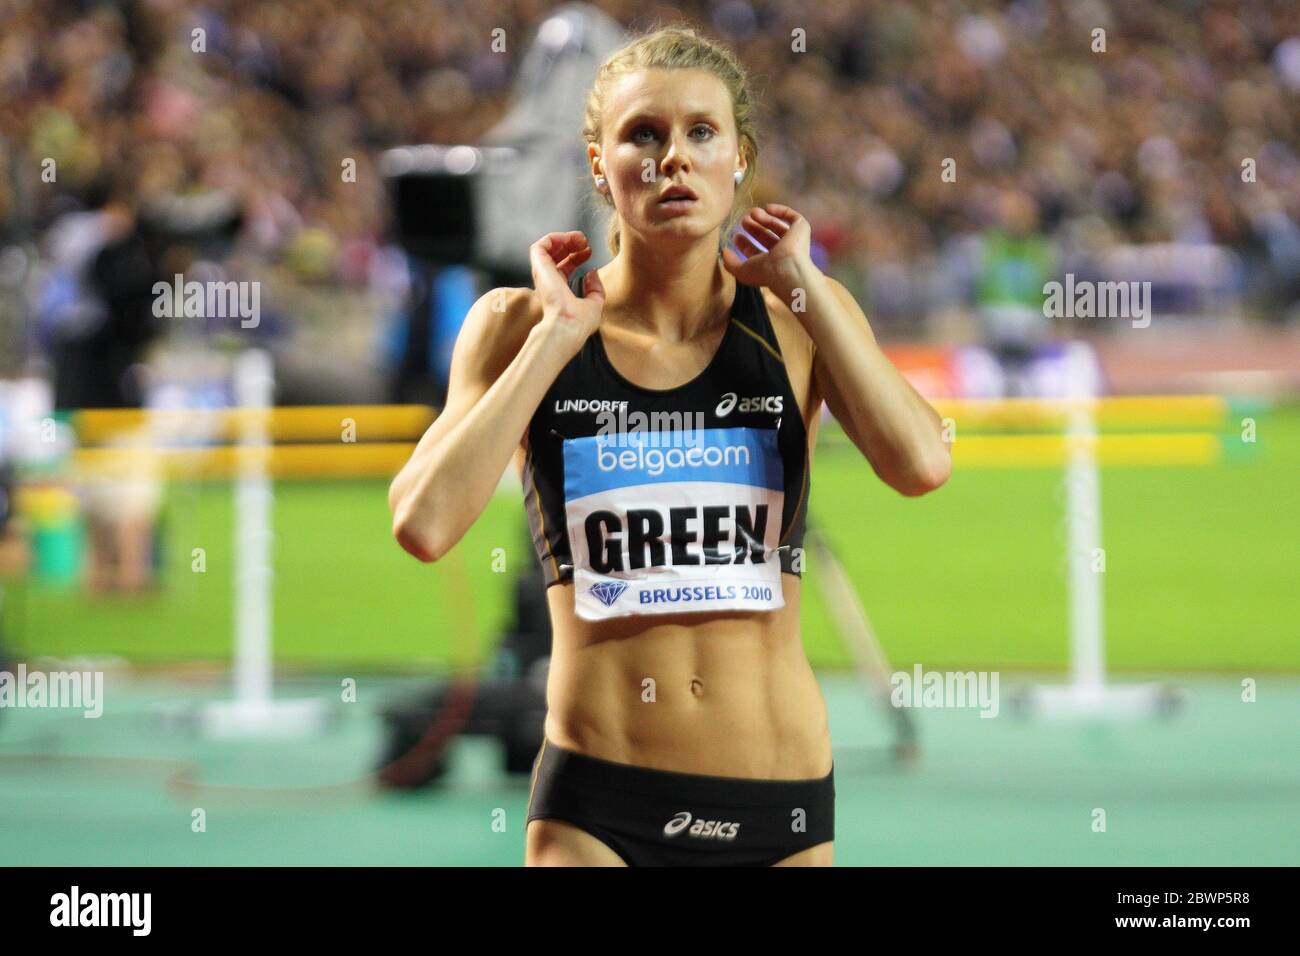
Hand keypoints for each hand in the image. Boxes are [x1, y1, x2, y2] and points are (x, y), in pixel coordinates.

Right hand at [529, 231, 605, 354]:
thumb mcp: (595, 305)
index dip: (577, 256)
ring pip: (547, 247)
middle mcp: (549, 281)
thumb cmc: (578, 324)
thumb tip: (592, 273)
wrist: (567, 327)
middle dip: (571, 244)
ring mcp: (543, 274)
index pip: (564, 266)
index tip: (589, 252)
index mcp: (560, 290)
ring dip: (565, 238)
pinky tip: (570, 239)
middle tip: (585, 242)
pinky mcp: (539, 267)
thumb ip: (595, 289)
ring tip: (580, 238)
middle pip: (556, 254)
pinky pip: (541, 244)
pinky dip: (556, 237)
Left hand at [722, 204, 813, 295]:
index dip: (746, 243)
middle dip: (753, 227)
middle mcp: (783, 253)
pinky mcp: (802, 229)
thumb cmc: (765, 272)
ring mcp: (793, 240)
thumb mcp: (742, 271)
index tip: (736, 235)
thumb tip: (724, 252)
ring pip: (777, 226)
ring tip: (752, 212)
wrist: (787, 267)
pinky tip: (767, 208)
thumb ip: (730, 263)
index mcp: (770, 264)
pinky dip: (780, 210)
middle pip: (766, 237)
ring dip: (764, 218)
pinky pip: (792, 216)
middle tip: (743, 220)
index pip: (757, 251)